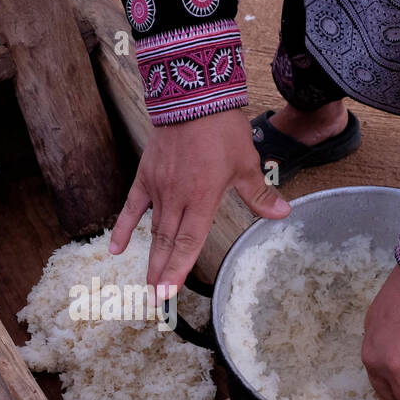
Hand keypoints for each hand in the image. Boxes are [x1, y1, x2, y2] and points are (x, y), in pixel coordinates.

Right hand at [109, 109, 289, 288]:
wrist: (192, 97)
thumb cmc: (222, 130)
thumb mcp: (247, 164)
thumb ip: (260, 195)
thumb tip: (283, 214)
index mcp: (201, 199)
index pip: (188, 243)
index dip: (177, 269)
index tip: (168, 293)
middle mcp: (176, 199)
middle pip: (167, 244)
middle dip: (161, 274)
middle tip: (156, 302)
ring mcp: (158, 189)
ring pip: (153, 231)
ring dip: (150, 258)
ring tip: (146, 284)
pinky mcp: (146, 177)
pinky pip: (132, 207)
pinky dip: (124, 228)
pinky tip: (116, 249)